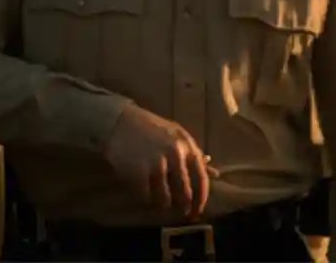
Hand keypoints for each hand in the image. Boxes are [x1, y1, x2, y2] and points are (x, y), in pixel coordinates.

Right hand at [101, 105, 210, 219]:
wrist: (120, 121)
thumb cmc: (152, 129)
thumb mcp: (178, 136)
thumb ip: (195, 156)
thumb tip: (215, 174)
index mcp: (188, 146)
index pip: (201, 179)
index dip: (201, 199)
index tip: (198, 211)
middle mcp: (175, 155)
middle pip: (184, 192)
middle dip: (184, 208)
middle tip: (181, 214)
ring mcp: (156, 163)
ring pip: (164, 198)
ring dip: (163, 204)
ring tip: (160, 202)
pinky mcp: (137, 171)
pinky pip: (145, 196)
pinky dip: (145, 200)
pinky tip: (144, 196)